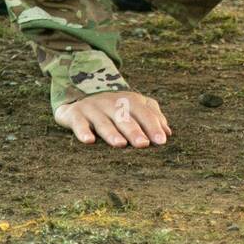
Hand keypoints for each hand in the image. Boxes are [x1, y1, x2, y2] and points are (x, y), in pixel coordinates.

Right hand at [54, 90, 171, 147]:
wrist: (80, 99)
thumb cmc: (115, 109)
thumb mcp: (134, 108)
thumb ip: (152, 116)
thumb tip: (168, 133)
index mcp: (130, 100)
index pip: (144, 113)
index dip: (153, 126)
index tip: (161, 141)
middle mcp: (112, 102)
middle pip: (124, 117)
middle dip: (134, 131)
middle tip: (143, 144)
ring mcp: (93, 108)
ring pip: (103, 122)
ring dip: (112, 133)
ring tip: (120, 144)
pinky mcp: (75, 114)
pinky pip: (79, 123)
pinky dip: (83, 131)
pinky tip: (88, 141)